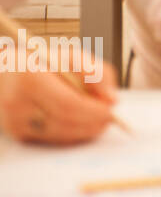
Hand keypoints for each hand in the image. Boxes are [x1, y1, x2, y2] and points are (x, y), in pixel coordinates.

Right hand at [0, 46, 117, 143]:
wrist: (5, 73)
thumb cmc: (42, 63)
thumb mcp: (70, 57)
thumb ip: (95, 72)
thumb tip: (112, 98)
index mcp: (31, 78)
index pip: (66, 103)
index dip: (92, 111)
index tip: (110, 111)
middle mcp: (17, 102)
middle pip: (64, 122)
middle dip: (92, 123)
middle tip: (109, 118)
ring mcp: (15, 121)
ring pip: (58, 134)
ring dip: (84, 131)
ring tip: (99, 122)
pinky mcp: (17, 133)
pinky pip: (51, 139)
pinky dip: (71, 135)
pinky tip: (82, 126)